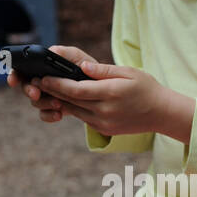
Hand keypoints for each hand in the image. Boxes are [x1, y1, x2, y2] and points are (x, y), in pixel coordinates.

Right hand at [6, 44, 97, 123]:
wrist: (101, 89)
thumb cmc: (87, 68)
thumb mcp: (77, 57)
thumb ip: (64, 53)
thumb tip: (51, 51)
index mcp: (42, 66)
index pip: (21, 69)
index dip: (13, 74)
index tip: (13, 80)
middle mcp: (41, 81)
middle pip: (25, 87)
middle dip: (29, 90)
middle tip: (36, 93)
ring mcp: (46, 96)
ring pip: (35, 102)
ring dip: (44, 103)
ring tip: (58, 103)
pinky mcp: (53, 108)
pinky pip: (44, 114)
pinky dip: (50, 115)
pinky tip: (60, 114)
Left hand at [16, 45, 168, 134]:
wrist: (161, 113)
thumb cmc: (146, 88)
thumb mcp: (128, 72)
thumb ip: (103, 70)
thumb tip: (81, 67)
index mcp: (111, 93)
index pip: (76, 89)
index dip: (56, 84)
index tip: (43, 77)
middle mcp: (105, 110)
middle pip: (71, 100)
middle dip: (52, 91)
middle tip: (36, 82)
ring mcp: (103, 122)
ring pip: (74, 110)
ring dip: (59, 101)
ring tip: (45, 90)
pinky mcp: (103, 129)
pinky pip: (83, 117)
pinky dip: (73, 108)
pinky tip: (64, 99)